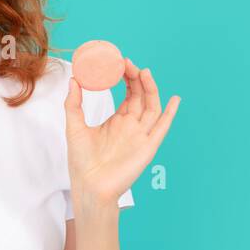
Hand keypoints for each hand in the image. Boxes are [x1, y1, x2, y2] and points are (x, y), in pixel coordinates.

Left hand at [65, 57, 179, 214]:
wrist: (89, 186)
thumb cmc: (82, 161)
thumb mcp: (74, 127)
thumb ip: (74, 104)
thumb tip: (74, 80)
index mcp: (117, 121)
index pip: (128, 94)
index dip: (126, 78)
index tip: (120, 63)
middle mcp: (132, 126)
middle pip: (141, 97)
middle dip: (137, 78)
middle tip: (128, 64)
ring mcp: (141, 136)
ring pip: (152, 107)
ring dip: (151, 89)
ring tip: (144, 72)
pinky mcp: (148, 147)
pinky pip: (162, 127)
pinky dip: (170, 113)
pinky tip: (175, 99)